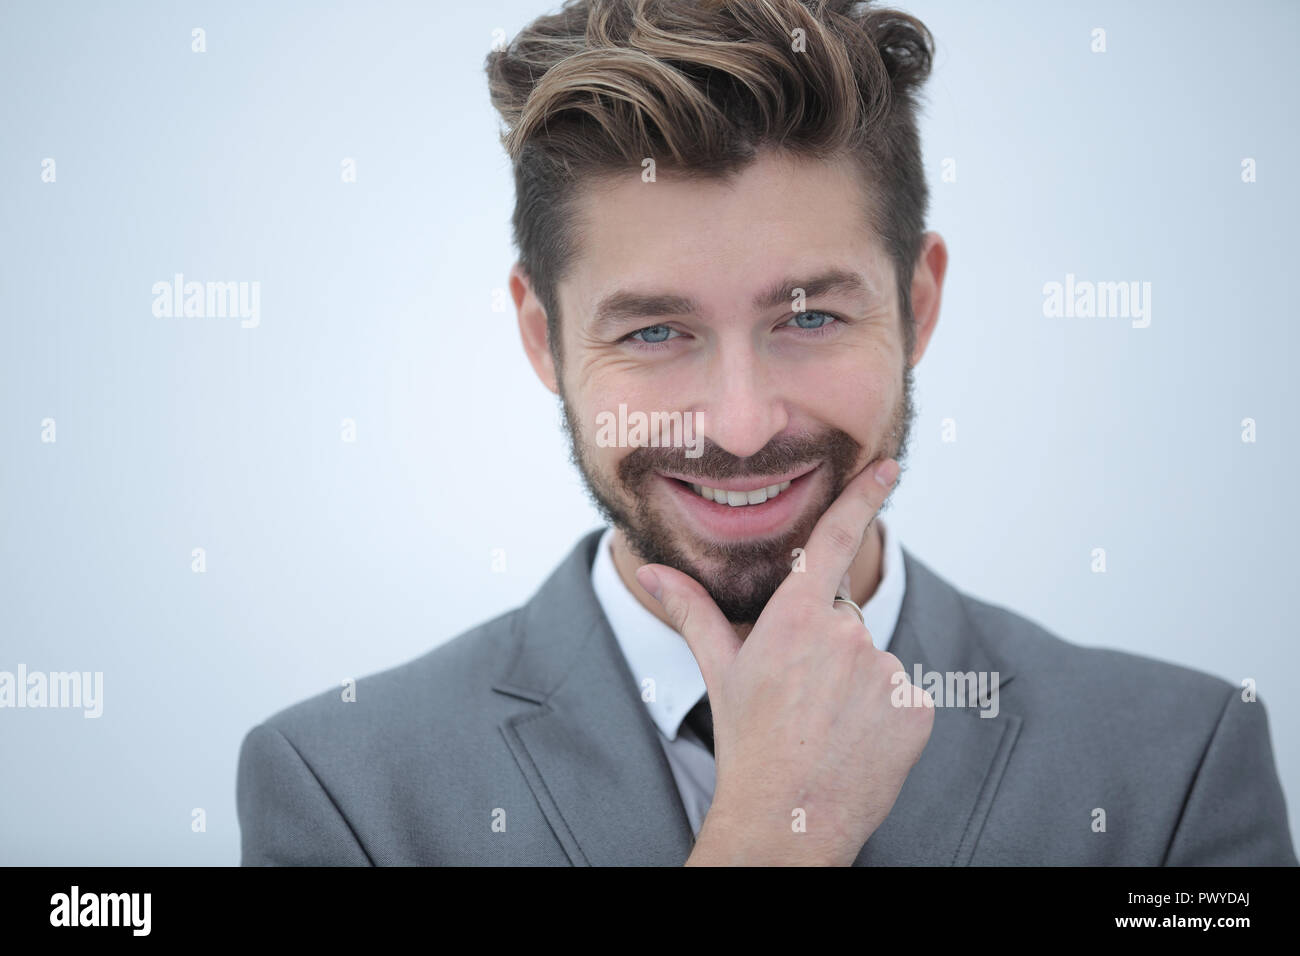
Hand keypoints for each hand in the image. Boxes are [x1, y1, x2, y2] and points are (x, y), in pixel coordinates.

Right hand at [636, 458, 934, 865]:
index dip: (865, 496)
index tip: (889, 466)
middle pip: (845, 619)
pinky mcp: (917, 707)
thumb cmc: (748, 742)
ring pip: (874, 660)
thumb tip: (649, 571)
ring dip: (857, 683)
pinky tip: (856, 741)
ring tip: (826, 725)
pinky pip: (903, 695)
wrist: (787, 818)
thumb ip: (691, 611)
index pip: (836, 539)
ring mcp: (886, 670)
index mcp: (796, 616)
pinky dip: (885, 713)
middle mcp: (846, 633)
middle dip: (828, 647)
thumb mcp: (721, 670)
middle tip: (803, 697)